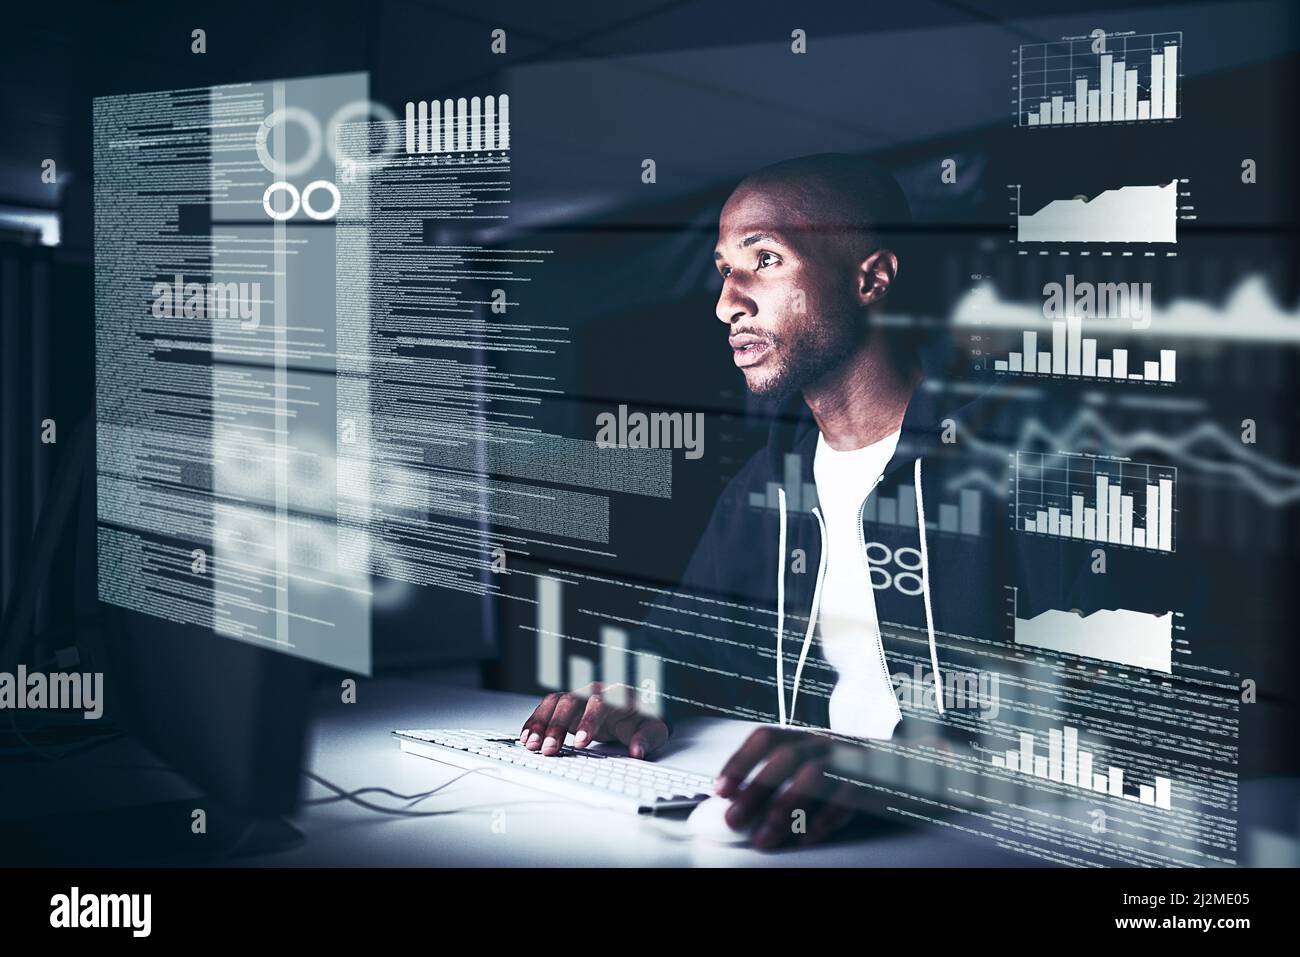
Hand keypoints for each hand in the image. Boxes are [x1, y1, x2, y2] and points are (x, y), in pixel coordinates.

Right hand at [518, 681, 668, 758]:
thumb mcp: (654, 730)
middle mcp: (593, 691)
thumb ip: (647, 739)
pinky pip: (545, 709)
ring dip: (540, 723)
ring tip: (531, 745)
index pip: (599, 703)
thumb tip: (637, 752)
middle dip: (558, 725)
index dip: (589, 722)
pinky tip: (526, 738)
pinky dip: (534, 722)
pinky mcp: (565, 706)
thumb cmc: (642, 720)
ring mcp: (577, 697)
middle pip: (571, 701)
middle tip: (549, 749)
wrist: (634, 710)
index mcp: (616, 694)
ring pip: (554, 702)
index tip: (581, 743)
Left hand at [714, 726, 862, 849]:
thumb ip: (785, 781)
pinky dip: (823, 819)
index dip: (740, 761)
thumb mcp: (818, 767)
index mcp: (806, 738)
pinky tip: (806, 838)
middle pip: (785, 757)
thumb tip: (740, 804)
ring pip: (813, 774)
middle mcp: (826, 743)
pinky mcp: (873, 779)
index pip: (767, 738)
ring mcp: (850, 758)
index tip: (720, 789)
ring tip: (765, 837)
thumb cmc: (853, 773)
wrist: (912, 767)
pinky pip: (846, 796)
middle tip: (733, 819)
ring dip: (784, 808)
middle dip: (754, 789)